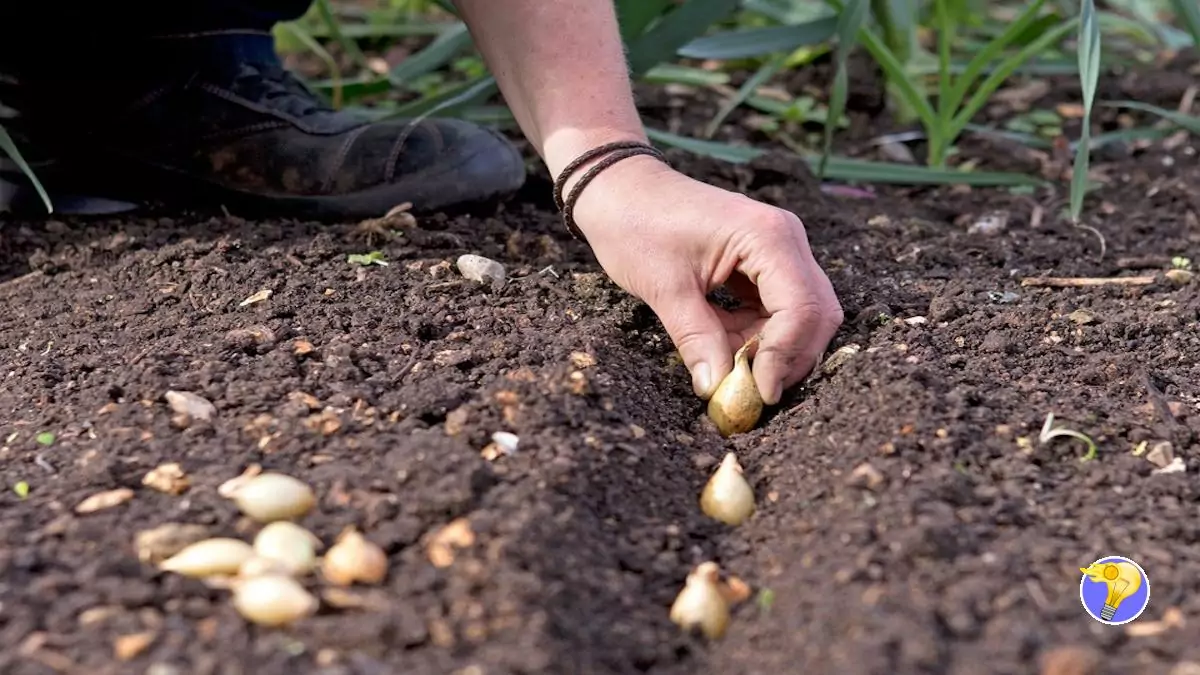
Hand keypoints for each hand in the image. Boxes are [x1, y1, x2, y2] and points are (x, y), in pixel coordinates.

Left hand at [569, 154, 842, 404]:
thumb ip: (696, 339)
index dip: (784, 357)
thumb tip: (717, 389)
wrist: (619, 190)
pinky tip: (723, 344)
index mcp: (767, 237)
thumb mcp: (664, 288)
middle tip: (750, 393)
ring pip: (800, 316)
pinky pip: (777, 309)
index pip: (802, 308)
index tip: (758, 394)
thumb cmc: (637, 225)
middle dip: (787, 358)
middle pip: (815, 314)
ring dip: (769, 349)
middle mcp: (785, 239)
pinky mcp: (764, 262)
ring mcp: (778, 250)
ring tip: (726, 366)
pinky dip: (756, 335)